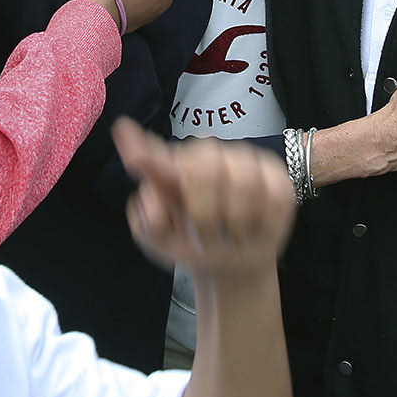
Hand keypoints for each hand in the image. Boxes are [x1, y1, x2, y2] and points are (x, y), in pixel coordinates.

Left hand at [112, 117, 294, 276]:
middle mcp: (207, 157)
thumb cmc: (192, 244)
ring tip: (228, 237)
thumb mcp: (162, 243)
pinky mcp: (275, 175)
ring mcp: (244, 161)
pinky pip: (273, 196)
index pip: (154, 153)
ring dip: (234, 222)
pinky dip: (261, 224)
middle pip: (206, 165)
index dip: (140, 145)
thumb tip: (153, 201)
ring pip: (244, 182)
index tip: (121, 131)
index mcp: (172, 171)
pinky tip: (252, 230)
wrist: (232, 265)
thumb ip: (150, 224)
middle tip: (202, 239)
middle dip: (204, 211)